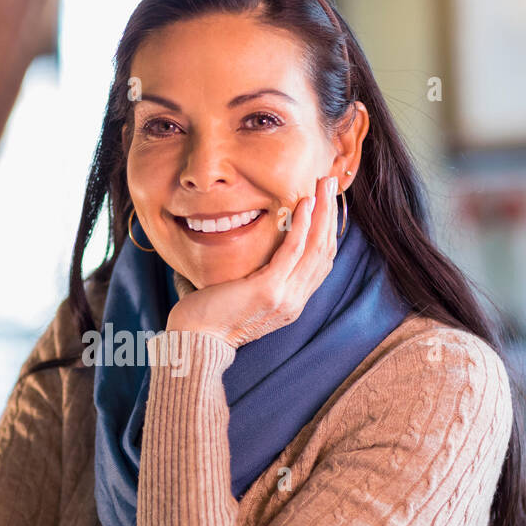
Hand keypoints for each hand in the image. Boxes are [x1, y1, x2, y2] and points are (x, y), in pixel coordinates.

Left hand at [165, 174, 340, 348]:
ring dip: (323, 212)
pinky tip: (306, 203)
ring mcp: (285, 297)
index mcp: (290, 302)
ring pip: (316, 248)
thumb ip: (250, 275)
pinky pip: (294, 251)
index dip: (327, 230)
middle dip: (331, 214)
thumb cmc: (206, 318)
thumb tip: (236, 248)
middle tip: (331, 183)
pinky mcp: (269, 290)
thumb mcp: (239, 295)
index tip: (326, 203)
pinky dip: (303, 225)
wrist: (194, 342)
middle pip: (325, 251)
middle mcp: (294, 301)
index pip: (320, 262)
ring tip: (324, 184)